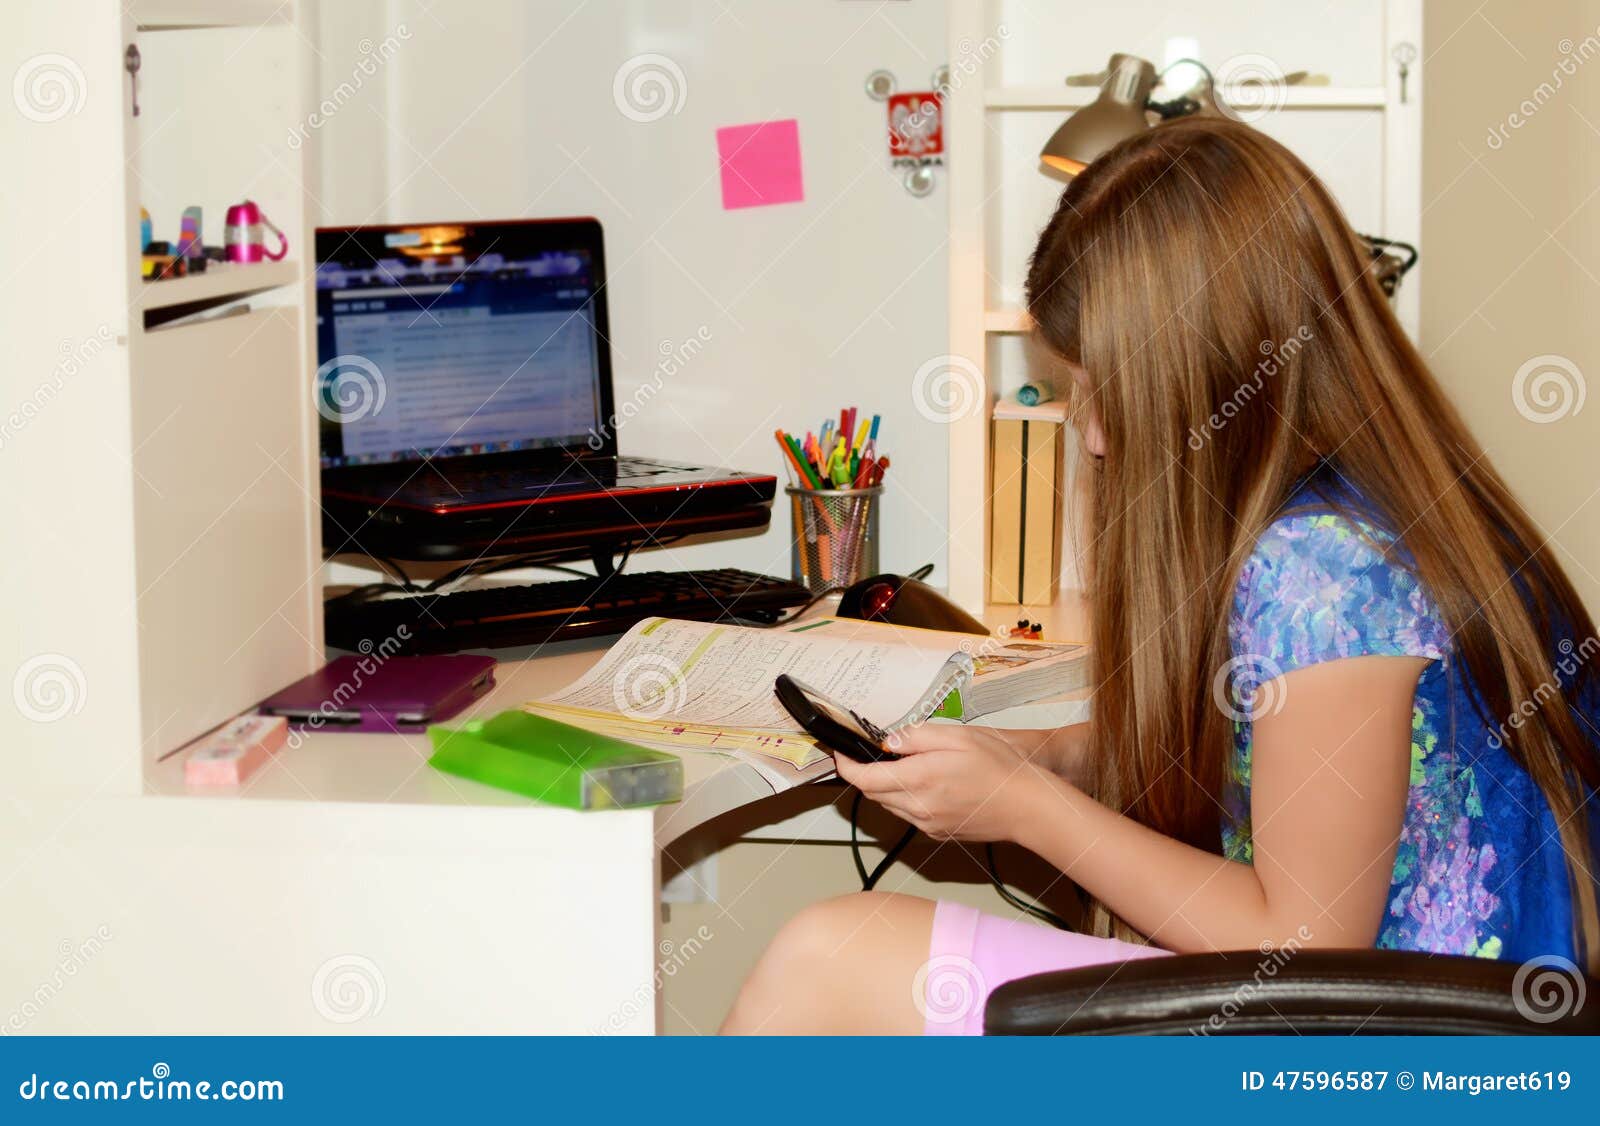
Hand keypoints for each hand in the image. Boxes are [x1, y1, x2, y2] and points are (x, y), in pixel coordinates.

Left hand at [834, 722, 1053, 841]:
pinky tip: (923, 784)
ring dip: (885, 787)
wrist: (1026, 806)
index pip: (865, 779)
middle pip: (873, 794)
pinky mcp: (938, 832)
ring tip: (902, 766)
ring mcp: (927, 824)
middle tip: (868, 755)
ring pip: (890, 806)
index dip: (847, 766)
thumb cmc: (998, 768)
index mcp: (918, 780)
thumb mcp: (958, 736)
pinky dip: (904, 799)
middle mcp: (917, 807)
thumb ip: (917, 736)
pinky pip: (909, 815)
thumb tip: (889, 741)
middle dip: (864, 775)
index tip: (841, 754)